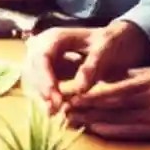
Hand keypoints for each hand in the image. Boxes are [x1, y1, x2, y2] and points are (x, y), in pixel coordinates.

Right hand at [22, 21, 149, 113]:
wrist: (117, 41)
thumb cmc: (111, 42)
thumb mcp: (106, 50)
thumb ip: (92, 67)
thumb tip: (79, 89)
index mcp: (56, 37)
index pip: (42, 57)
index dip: (45, 79)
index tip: (56, 99)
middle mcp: (44, 45)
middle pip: (33, 68)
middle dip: (42, 90)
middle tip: (55, 110)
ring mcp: (44, 58)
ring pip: (33, 78)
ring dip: (41, 96)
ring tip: (53, 113)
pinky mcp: (48, 70)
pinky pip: (41, 85)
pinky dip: (46, 97)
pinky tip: (54, 110)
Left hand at [65, 65, 149, 138]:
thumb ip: (140, 72)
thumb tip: (116, 74)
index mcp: (149, 80)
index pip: (112, 87)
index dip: (89, 92)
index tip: (70, 91)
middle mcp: (149, 99)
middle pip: (109, 105)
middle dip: (84, 107)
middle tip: (62, 108)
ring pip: (117, 120)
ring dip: (93, 120)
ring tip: (72, 120)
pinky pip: (132, 133)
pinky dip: (112, 131)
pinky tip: (97, 130)